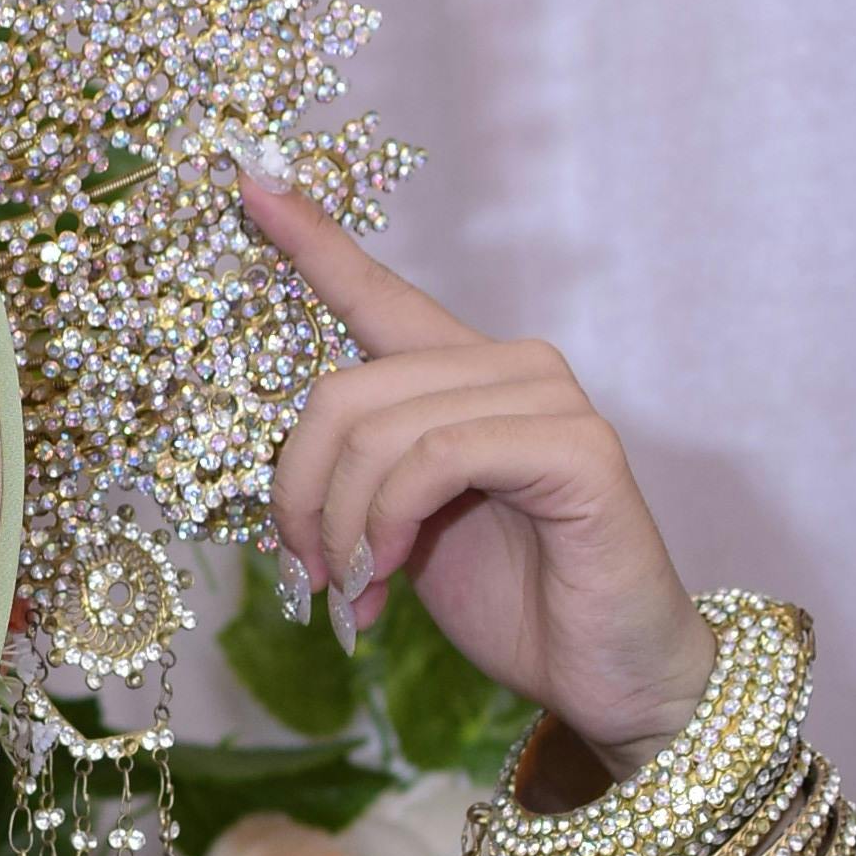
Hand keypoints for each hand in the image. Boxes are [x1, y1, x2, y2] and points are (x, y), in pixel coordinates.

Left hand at [244, 176, 715, 774]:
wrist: (608, 675)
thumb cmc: (515, 605)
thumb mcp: (407, 536)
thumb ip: (359, 488)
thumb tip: (288, 498)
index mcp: (464, 377)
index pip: (378, 294)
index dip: (312, 241)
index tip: (247, 180)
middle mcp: (511, 366)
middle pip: (346, 391)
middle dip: (300, 494)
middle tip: (307, 572)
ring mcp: (551, 400)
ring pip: (383, 430)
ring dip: (341, 526)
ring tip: (351, 590)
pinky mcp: (578, 449)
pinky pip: (438, 456)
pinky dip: (389, 522)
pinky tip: (388, 576)